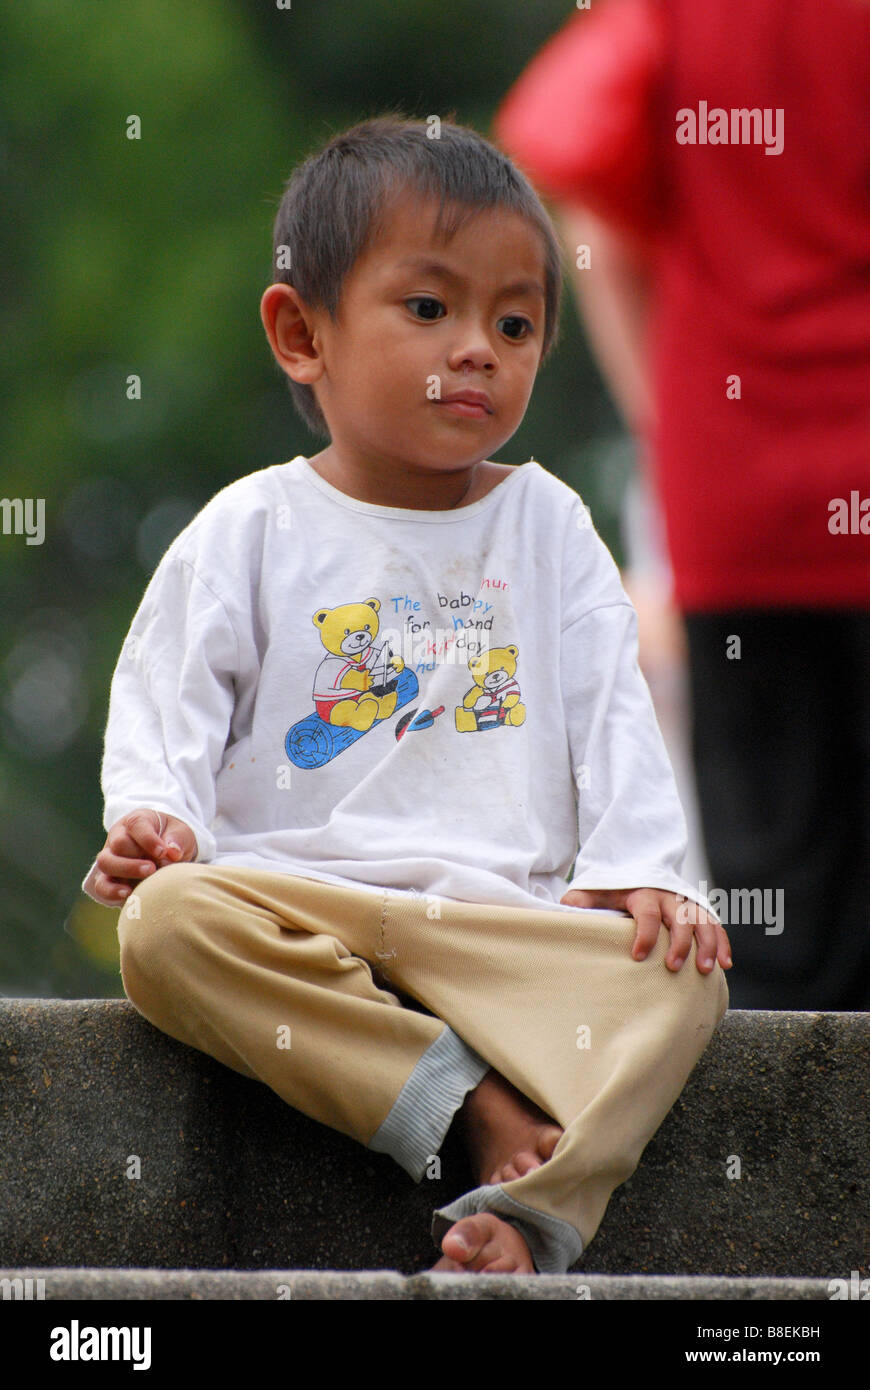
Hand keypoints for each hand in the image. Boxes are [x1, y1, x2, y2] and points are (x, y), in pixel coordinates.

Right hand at [88, 809, 196, 906]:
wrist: (165, 853)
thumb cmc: (173, 838)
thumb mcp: (181, 833)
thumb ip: (178, 840)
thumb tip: (173, 852)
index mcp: (137, 821)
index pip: (137, 824)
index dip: (148, 839)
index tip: (162, 852)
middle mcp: (118, 836)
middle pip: (118, 844)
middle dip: (136, 858)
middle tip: (153, 868)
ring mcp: (111, 856)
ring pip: (105, 863)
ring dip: (125, 872)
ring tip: (144, 881)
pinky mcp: (108, 877)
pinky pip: (101, 885)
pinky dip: (112, 891)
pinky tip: (128, 895)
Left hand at [560, 887, 731, 975]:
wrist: (635, 874)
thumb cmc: (611, 891)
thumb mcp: (592, 893)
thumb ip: (579, 903)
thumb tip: (564, 912)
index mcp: (642, 893)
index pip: (647, 914)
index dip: (644, 935)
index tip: (638, 956)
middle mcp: (668, 897)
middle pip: (680, 918)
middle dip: (680, 943)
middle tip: (674, 967)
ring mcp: (686, 904)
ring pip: (702, 922)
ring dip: (708, 944)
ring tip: (706, 969)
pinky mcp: (697, 911)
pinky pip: (715, 925)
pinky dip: (722, 943)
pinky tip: (725, 964)